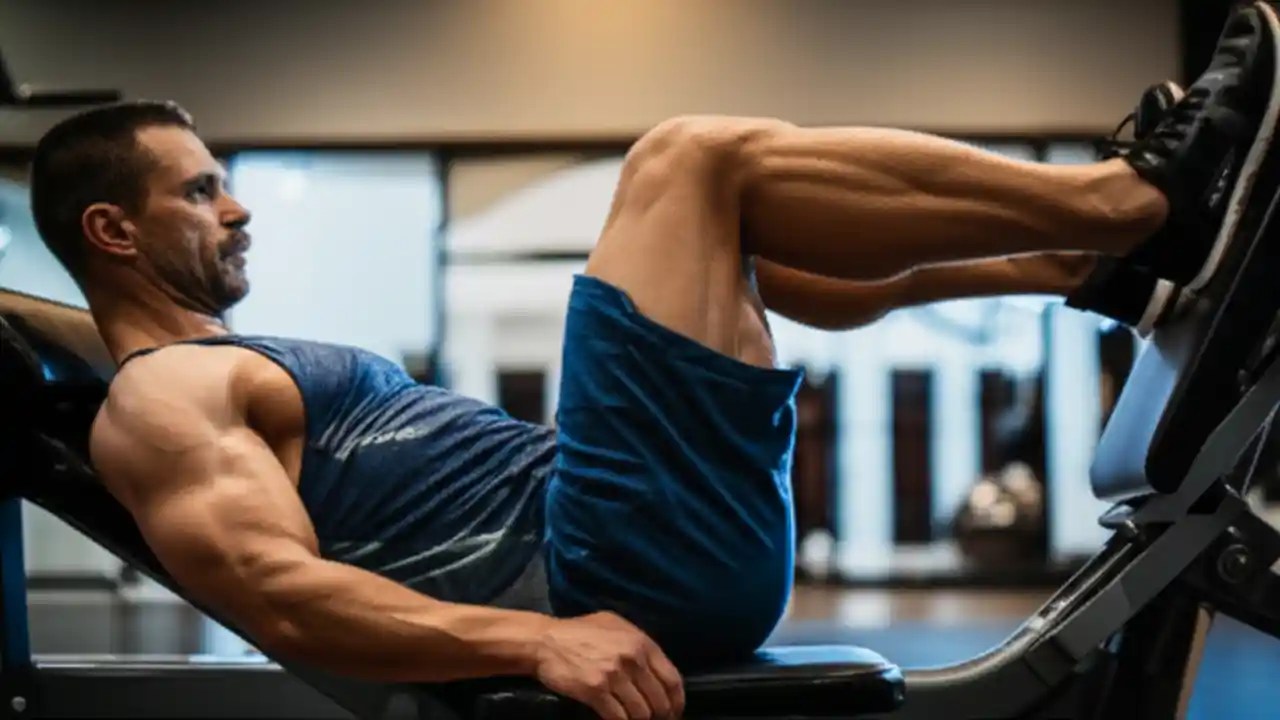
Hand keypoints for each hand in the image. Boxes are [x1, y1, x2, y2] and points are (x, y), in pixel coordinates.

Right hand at [534, 611, 684, 718]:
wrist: (546, 641)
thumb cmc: (581, 632)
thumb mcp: (615, 626)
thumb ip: (639, 643)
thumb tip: (657, 668)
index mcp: (642, 643)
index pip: (673, 680)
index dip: (676, 702)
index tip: (674, 713)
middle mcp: (633, 659)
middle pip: (660, 701)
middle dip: (660, 717)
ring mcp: (614, 676)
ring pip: (641, 713)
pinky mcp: (595, 691)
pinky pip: (618, 718)